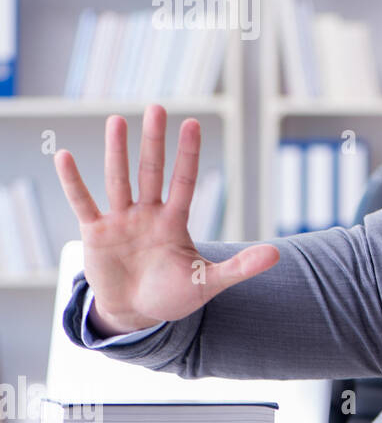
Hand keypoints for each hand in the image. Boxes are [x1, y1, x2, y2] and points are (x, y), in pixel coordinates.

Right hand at [53, 104, 279, 335]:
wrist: (137, 315)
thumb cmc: (174, 295)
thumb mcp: (209, 282)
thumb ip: (240, 267)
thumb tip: (277, 254)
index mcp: (175, 221)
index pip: (184, 181)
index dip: (188, 154)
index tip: (193, 123)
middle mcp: (148, 214)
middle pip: (151, 171)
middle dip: (154, 141)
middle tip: (156, 106)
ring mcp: (121, 221)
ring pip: (118, 179)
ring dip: (116, 151)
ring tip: (116, 120)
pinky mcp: (95, 234)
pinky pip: (82, 203)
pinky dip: (72, 182)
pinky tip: (64, 156)